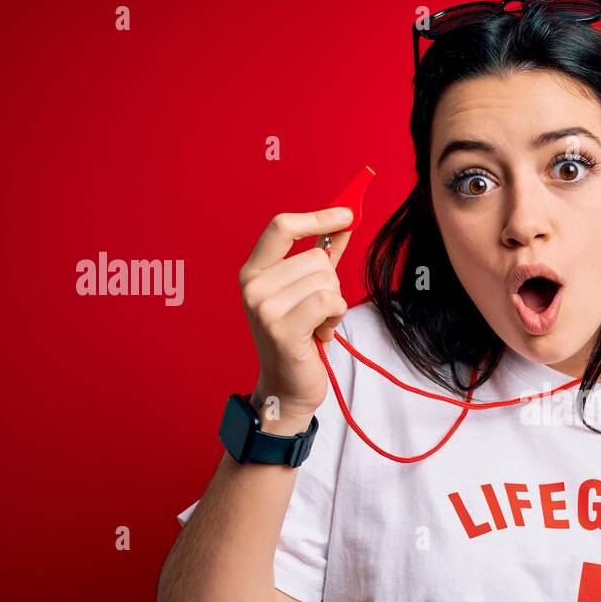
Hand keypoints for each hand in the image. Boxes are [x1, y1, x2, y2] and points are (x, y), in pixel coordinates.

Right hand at [237, 207, 354, 425]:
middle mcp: (253, 286)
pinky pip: (329, 302)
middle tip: (316, 312)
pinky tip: (320, 334)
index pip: (282, 227)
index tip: (347, 214)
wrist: (287, 387)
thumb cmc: (299, 338)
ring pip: (326, 281)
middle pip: (315, 258)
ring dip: (333, 305)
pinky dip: (334, 317)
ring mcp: (264, 307)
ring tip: (315, 325)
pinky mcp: (281, 329)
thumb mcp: (307, 292)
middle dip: (330, 284)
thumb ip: (322, 256)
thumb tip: (344, 223)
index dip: (317, 217)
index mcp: (254, 272)